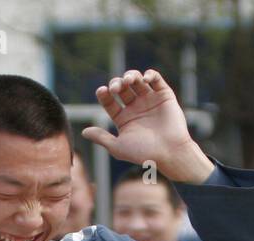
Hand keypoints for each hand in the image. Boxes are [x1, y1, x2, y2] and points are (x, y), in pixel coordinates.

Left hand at [82, 69, 213, 183]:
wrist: (169, 153)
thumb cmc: (143, 153)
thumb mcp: (117, 147)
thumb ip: (101, 138)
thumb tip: (84, 132)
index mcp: (123, 119)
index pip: (110, 102)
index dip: (104, 94)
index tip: (101, 91)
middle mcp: (136, 108)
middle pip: (123, 88)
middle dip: (117, 84)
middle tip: (116, 87)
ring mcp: (150, 101)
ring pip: (138, 81)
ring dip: (131, 76)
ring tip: (128, 80)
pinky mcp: (165, 96)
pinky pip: (156, 79)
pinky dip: (150, 74)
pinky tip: (144, 78)